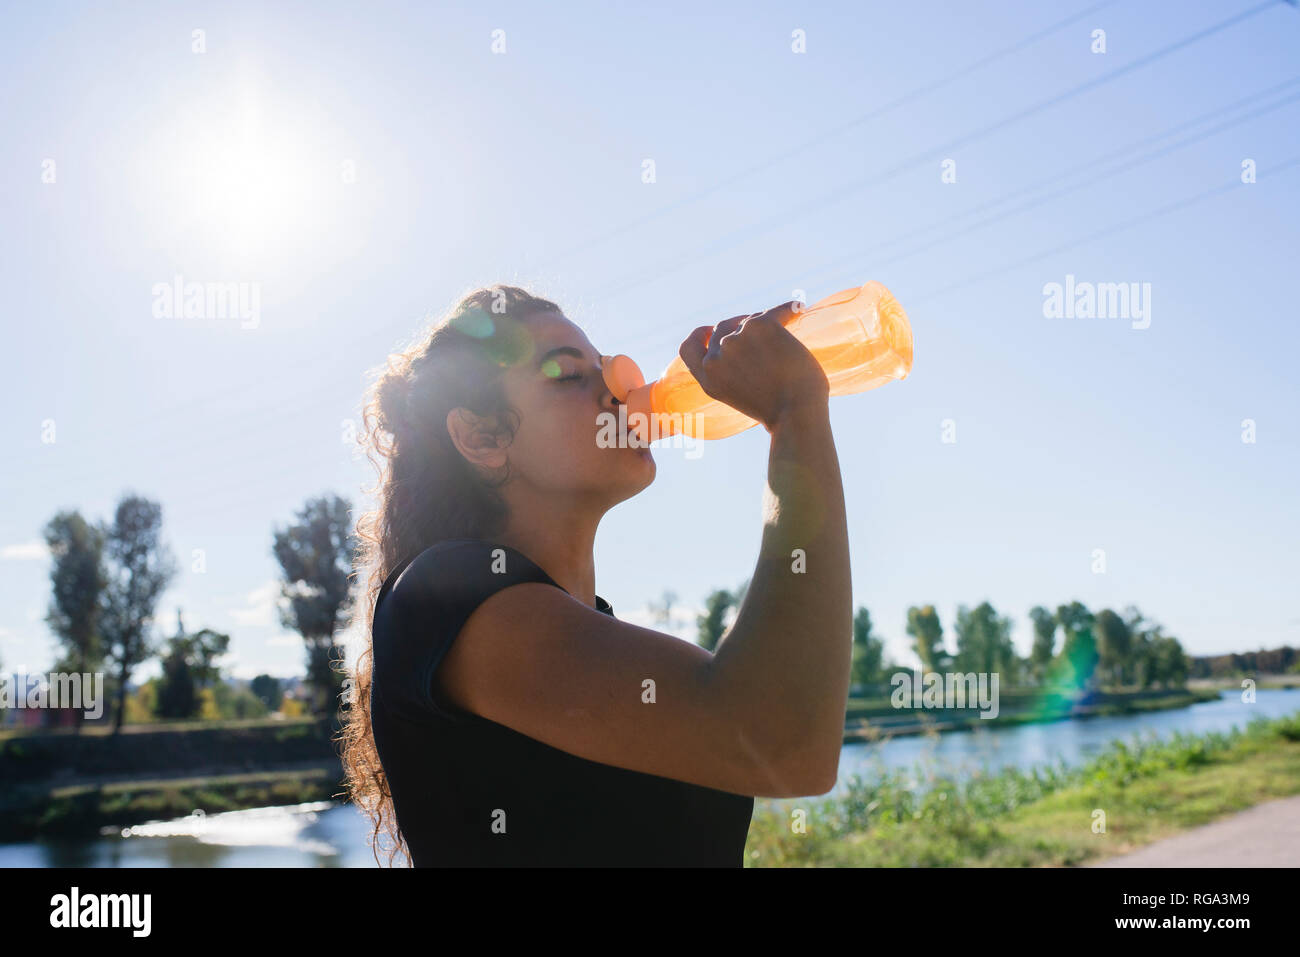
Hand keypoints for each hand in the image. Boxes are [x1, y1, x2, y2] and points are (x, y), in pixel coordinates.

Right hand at [677, 301, 828, 430]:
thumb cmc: (779, 413)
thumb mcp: (739, 397)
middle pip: (724, 328)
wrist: (797, 414)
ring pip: (750, 320)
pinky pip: (777, 312)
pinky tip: (797, 310)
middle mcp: (717, 358)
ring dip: (766, 327)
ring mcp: (736, 339)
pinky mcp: (761, 326)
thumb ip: (730, 374)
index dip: (699, 336)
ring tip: (786, 342)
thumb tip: (746, 348)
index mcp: (709, 379)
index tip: (710, 330)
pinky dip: (789, 310)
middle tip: (764, 337)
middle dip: (740, 328)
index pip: (689, 348)